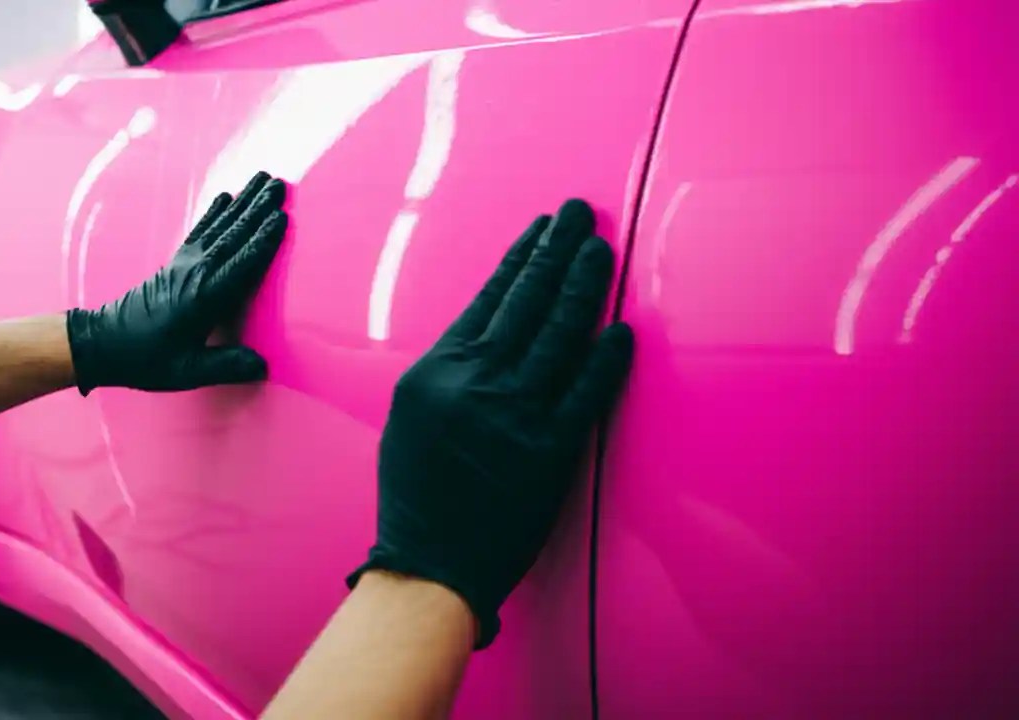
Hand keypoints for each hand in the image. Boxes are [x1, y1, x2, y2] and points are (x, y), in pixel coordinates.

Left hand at [66, 172, 286, 393]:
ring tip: (262, 179)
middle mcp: (195, 274)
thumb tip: (263, 367)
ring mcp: (184, 264)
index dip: (263, 241)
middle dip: (258, 208)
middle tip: (279, 184)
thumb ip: (226, 367)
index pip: (241, 264)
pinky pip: (201, 231)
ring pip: (220, 227)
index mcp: (203, 299)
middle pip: (234, 235)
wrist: (103, 344)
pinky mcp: (176, 263)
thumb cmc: (146, 360)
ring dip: (244, 202)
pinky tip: (227, 197)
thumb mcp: (187, 372)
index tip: (282, 217)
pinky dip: (216, 212)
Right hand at [348, 199, 633, 647]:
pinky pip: (586, 393)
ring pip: (558, 333)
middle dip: (556, 249)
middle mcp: (475, 384)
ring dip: (584, 285)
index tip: (542, 228)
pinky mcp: (550, 451)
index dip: (522, 257)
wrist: (429, 563)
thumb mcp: (410, 417)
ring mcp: (515, 415)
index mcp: (436, 371)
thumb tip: (487, 331)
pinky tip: (622, 328)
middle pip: (527, 300)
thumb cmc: (416, 493)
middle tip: (579, 211)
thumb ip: (446, 371)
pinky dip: (605, 359)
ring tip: (600, 248)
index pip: (488, 297)